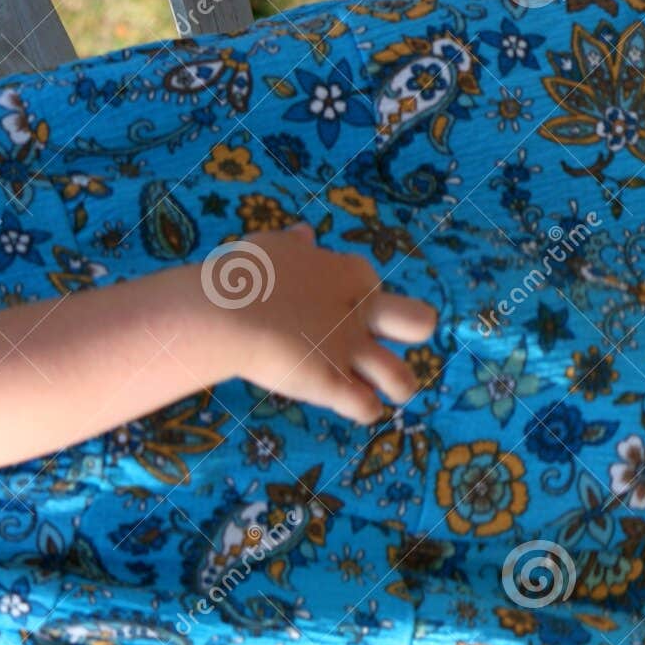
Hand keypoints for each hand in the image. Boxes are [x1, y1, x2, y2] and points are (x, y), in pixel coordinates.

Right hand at [217, 223, 438, 422]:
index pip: (373, 284)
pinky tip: (356, 408)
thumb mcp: (271, 246)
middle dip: (415, 332)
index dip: (360, 298)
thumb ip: (294, 245)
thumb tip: (305, 235)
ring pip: (401, 378)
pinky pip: (367, 407)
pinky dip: (365, 410)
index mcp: (350, 274)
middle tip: (390, 343)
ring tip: (389, 391)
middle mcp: (361, 313)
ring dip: (400, 386)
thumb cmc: (242, 275)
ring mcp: (350, 351)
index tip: (337, 307)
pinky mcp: (333, 384)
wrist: (225, 313)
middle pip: (420, 322)